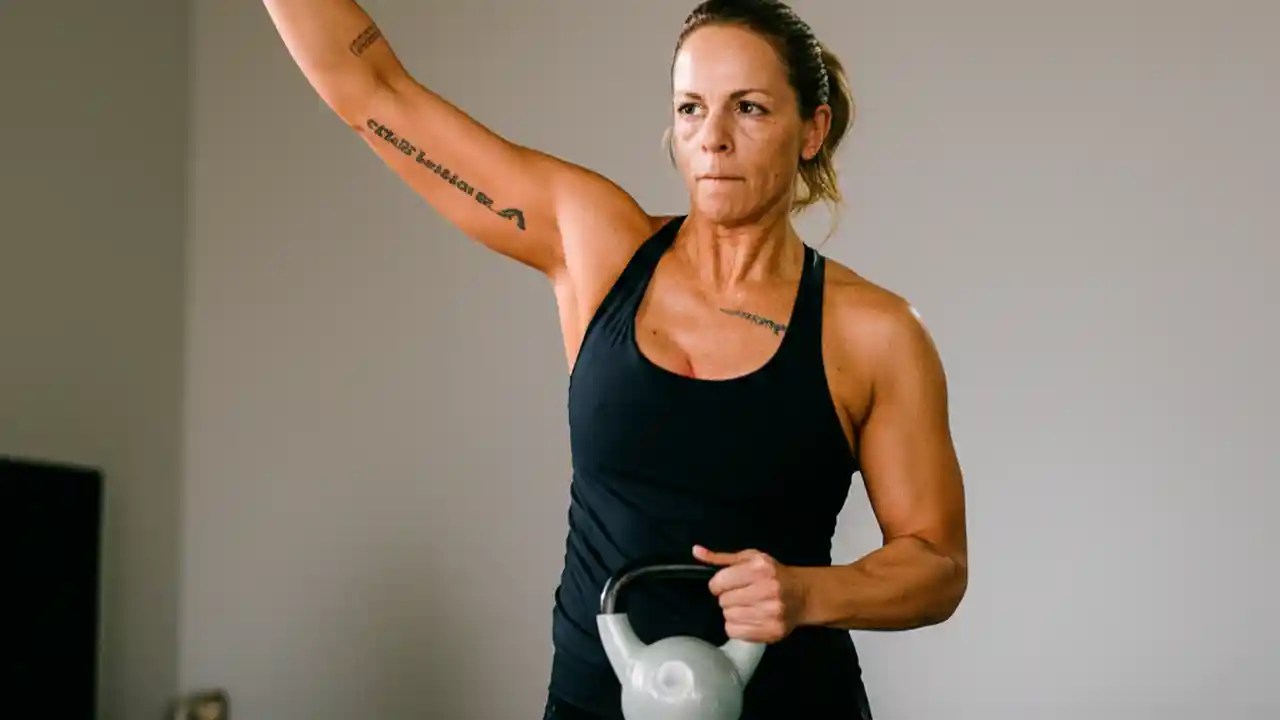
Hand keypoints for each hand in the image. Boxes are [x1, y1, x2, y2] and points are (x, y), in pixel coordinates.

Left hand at [693, 545, 807, 643]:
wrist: (802, 595)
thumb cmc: (773, 574)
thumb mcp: (750, 558)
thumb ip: (721, 557)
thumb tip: (696, 551)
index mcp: (759, 569)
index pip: (719, 582)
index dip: (719, 584)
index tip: (728, 584)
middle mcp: (766, 591)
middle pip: (723, 601)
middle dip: (728, 597)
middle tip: (742, 595)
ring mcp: (770, 613)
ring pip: (728, 617)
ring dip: (732, 612)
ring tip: (747, 606)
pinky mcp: (771, 632)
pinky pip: (734, 632)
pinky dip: (737, 626)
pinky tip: (749, 618)